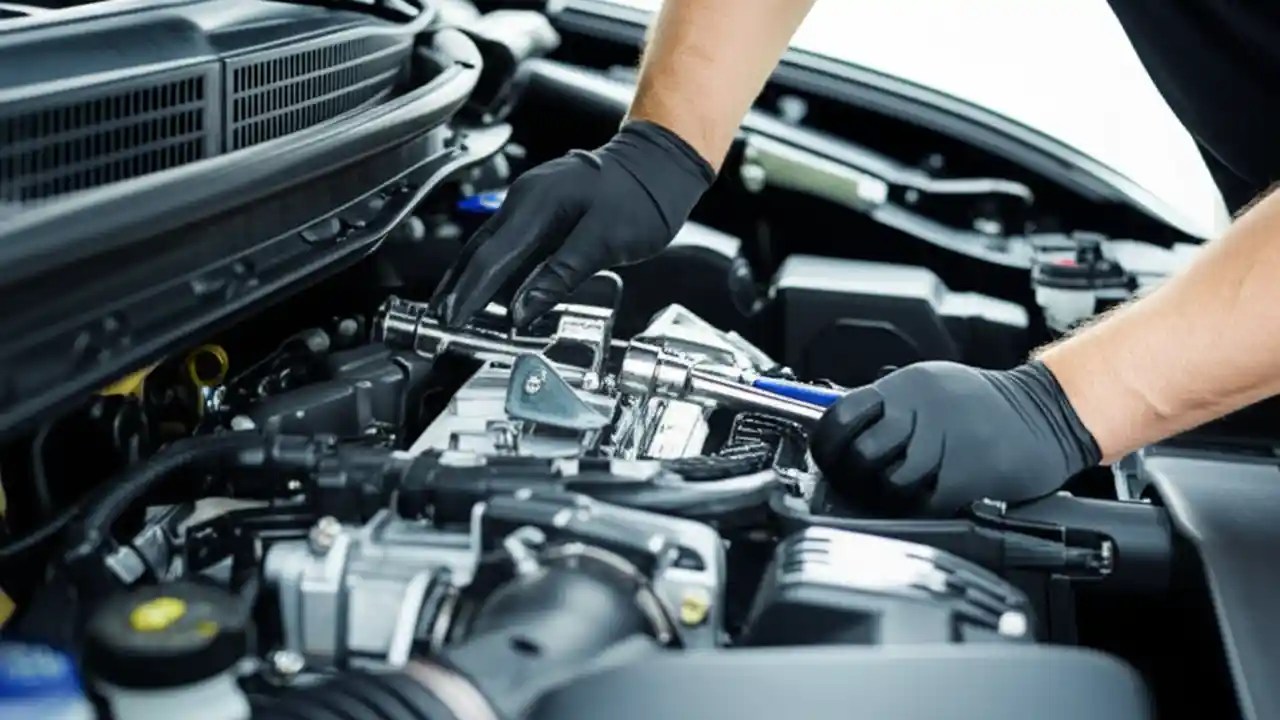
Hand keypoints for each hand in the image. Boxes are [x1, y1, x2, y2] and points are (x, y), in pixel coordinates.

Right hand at [430, 120, 714, 328]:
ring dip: (469, 276)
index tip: (451, 319)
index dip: (468, 293)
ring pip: (490, 245)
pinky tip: (488, 282)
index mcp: (536, 206)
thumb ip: (559, 275)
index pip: (491, 259)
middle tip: (438, 318)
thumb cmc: (641, 196)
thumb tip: (521, 308)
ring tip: (451, 305)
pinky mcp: (543, 207)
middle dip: (456, 286)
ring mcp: (532, 201)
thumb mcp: (604, 241)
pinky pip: (508, 241)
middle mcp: (526, 200)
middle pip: (479, 250)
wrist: (659, 163)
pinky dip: (493, 265)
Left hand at [810, 360, 1100, 516]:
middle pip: (860, 454)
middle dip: (857, 473)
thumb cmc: (985, 406)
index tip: (832, 453)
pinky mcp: (966, 476)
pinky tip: (931, 494)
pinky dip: (920, 506)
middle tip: (866, 477)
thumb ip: (885, 405)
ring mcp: (944, 443)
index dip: (830, 440)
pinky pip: (921, 503)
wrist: (1047, 414)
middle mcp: (921, 411)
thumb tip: (836, 425)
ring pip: (887, 483)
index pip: (841, 414)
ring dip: (890, 493)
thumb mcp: (929, 386)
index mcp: (906, 386)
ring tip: (906, 486)